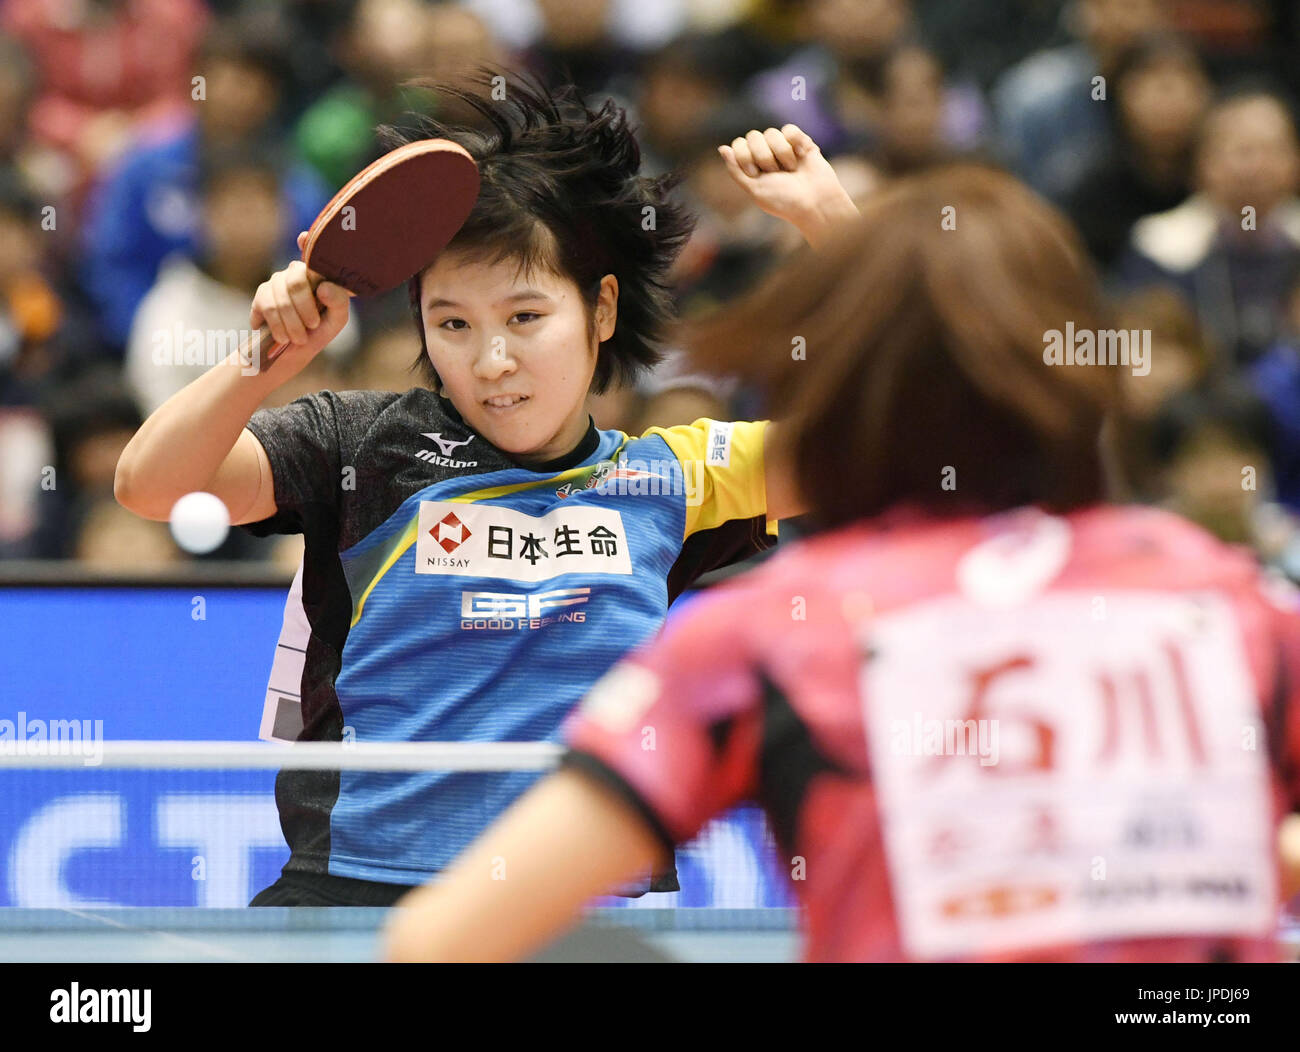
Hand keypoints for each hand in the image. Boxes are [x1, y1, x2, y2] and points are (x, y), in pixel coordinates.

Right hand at [248, 231, 350, 371]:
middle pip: (296, 280)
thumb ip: (338, 302)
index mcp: (317, 274)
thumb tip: (324, 287)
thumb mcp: (336, 320)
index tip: (303, 238)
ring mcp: (276, 282)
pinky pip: (268, 308)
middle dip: (305, 308)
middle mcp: (296, 272)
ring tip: (298, 338)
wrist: (292, 352)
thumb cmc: (318, 331)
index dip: (307, 242)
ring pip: (282, 299)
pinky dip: (278, 327)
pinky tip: (282, 337)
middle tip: (312, 326)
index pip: (311, 249)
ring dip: (292, 324)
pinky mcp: (261, 296)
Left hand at [718, 126, 858, 246]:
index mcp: (752, 166)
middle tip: (776, 172)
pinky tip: (802, 155)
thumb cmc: (784, 201)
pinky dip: (795, 142)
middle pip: (753, 136)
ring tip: (791, 169)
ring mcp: (783, 147)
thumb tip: (722, 148)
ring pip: (771, 132)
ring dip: (781, 153)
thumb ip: (736, 170)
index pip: (739, 145)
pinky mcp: (801, 142)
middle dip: (763, 156)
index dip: (744, 156)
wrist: (815, 202)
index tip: (755, 173)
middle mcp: (766, 154)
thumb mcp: (755, 189)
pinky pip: (790, 129)